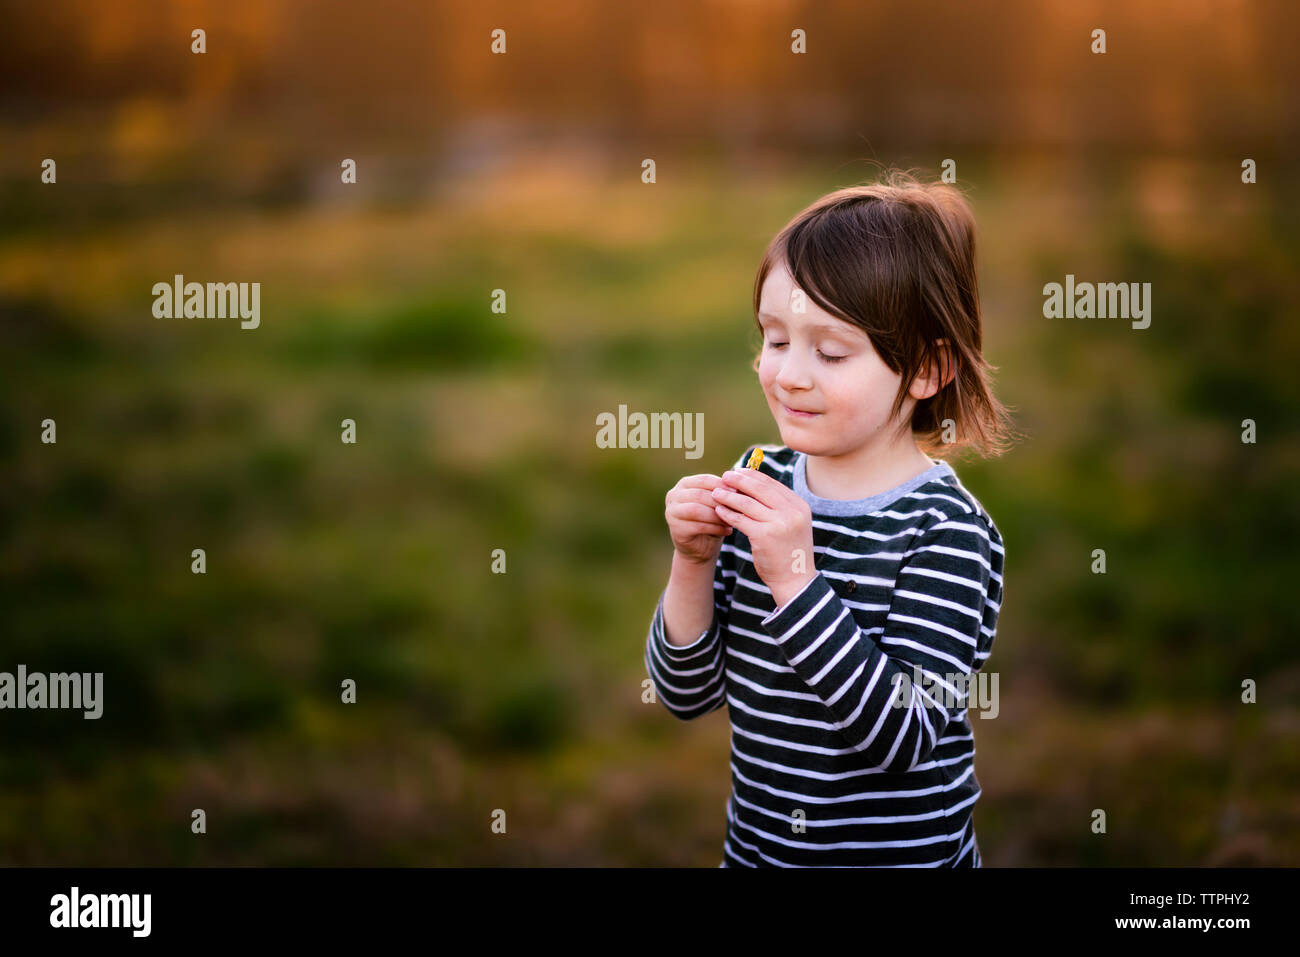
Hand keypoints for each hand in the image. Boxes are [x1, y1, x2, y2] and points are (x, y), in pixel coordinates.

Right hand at [665, 473, 731, 564]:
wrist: (700, 547)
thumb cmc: (711, 519)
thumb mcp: (717, 503)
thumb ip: (724, 493)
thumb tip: (740, 486)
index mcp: (684, 484)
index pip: (704, 480)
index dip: (722, 485)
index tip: (738, 492)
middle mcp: (674, 496)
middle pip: (699, 494)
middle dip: (720, 501)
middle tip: (737, 508)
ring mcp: (671, 512)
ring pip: (696, 510)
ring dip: (717, 515)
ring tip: (732, 520)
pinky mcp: (675, 529)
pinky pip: (698, 526)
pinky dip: (715, 528)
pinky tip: (728, 531)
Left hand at [711, 468, 816, 602]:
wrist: (795, 580)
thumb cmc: (789, 551)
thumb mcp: (791, 524)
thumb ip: (778, 506)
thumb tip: (753, 484)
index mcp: (799, 506)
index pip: (772, 484)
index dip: (753, 476)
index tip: (738, 472)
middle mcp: (791, 512)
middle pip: (759, 489)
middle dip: (740, 480)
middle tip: (725, 476)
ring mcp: (778, 523)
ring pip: (747, 503)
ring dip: (729, 496)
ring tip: (716, 492)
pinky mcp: (763, 536)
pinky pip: (740, 519)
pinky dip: (727, 513)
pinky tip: (718, 510)